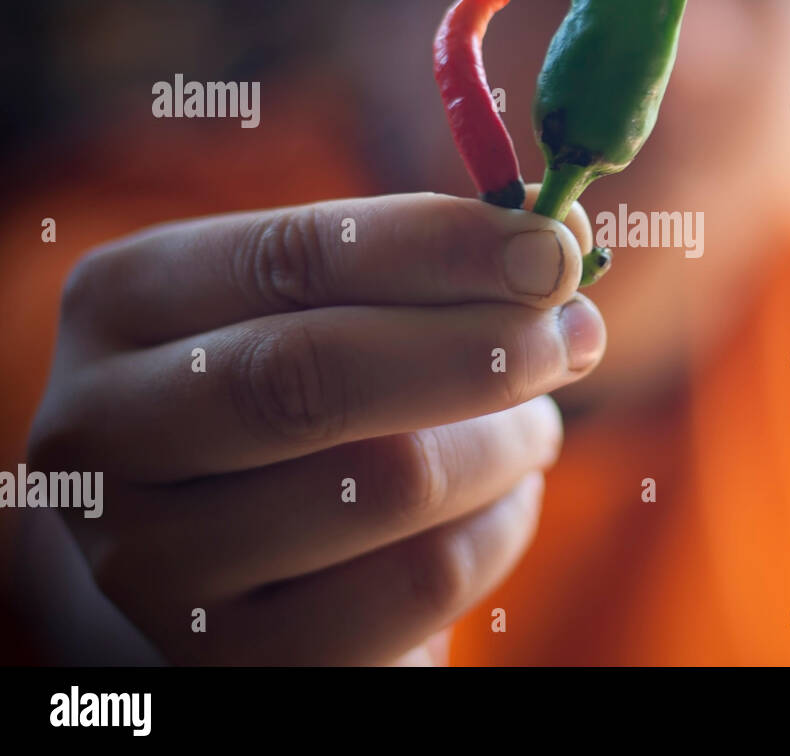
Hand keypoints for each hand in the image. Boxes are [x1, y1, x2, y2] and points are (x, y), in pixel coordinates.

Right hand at [25, 189, 603, 663]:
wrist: (259, 553)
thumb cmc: (318, 394)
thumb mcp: (344, 305)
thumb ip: (433, 264)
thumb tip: (560, 238)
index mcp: (125, 305)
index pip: (293, 255)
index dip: (441, 246)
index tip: (554, 247)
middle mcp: (103, 432)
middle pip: (316, 372)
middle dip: (482, 347)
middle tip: (574, 334)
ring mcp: (154, 563)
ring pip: (391, 480)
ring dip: (505, 442)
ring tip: (528, 428)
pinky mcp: (235, 661)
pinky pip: (425, 580)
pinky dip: (500, 527)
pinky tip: (501, 502)